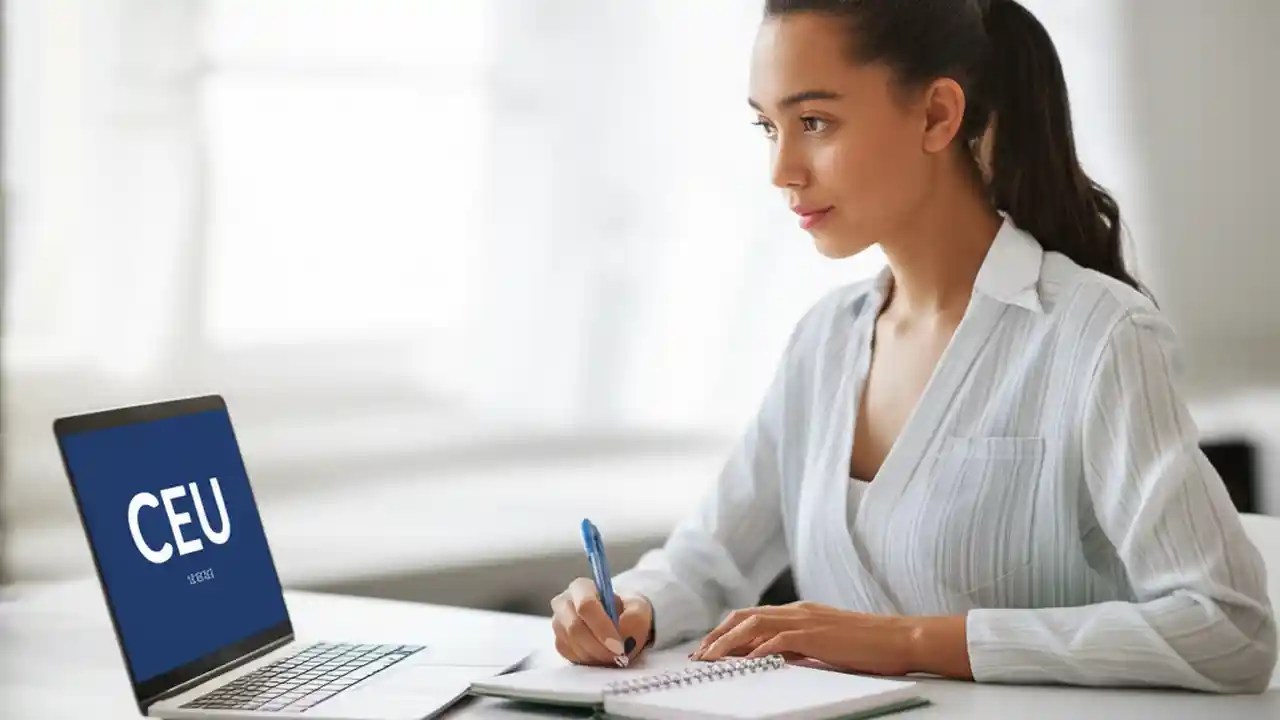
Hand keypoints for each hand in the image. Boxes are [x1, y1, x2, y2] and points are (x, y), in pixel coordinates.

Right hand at [550, 577, 652, 666]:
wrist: (620, 622)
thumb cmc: (627, 611)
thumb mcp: (639, 609)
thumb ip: (635, 618)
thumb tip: (623, 634)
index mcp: (582, 587)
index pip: (586, 606)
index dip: (602, 628)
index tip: (620, 646)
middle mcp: (564, 603)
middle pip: (575, 628)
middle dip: (600, 647)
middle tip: (619, 657)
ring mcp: (558, 624)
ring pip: (573, 645)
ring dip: (597, 655)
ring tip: (614, 655)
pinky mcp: (559, 643)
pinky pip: (571, 656)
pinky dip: (590, 660)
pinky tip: (602, 656)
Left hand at [691, 601, 916, 676]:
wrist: (899, 638)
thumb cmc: (866, 645)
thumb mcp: (823, 643)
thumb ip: (797, 646)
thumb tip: (771, 657)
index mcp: (798, 611)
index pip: (750, 617)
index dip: (725, 631)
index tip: (707, 649)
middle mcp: (797, 611)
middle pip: (744, 617)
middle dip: (717, 636)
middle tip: (699, 657)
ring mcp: (806, 621)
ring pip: (754, 626)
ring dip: (728, 643)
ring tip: (711, 660)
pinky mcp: (817, 635)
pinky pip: (780, 640)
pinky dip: (760, 649)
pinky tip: (746, 661)